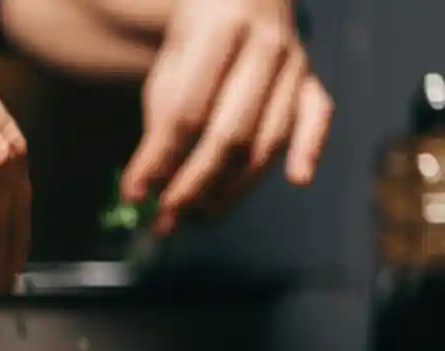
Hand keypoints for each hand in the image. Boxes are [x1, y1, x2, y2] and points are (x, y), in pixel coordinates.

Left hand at [121, 0, 333, 234]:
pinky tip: (298, 180)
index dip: (159, 158)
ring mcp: (295, 64)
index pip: (187, 111)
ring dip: (233, 188)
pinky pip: (317, 117)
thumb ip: (159, 121)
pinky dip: (310, 148)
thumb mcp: (168, 65)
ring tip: (199, 217)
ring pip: (268, 139)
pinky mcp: (311, 80)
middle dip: (195, 184)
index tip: (134, 194)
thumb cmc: (197, 38)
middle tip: (167, 219)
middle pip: (231, 133)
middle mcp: (265, 46)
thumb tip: (145, 186)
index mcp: (218, 30)